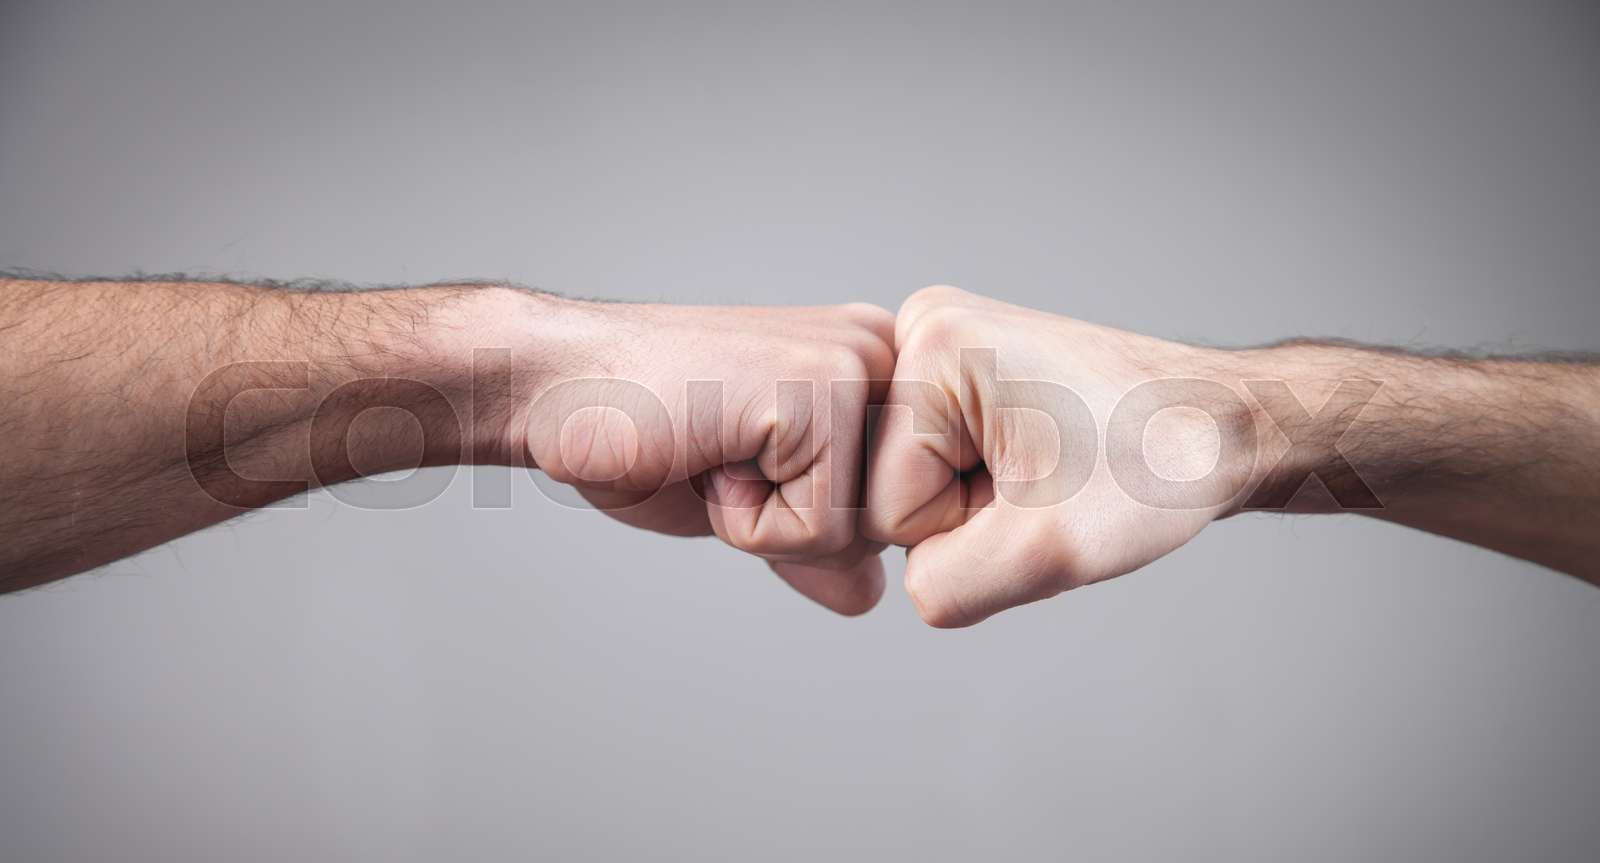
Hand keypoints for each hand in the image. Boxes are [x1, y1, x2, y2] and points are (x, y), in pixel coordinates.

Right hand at [509, 295, 897, 614]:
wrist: (557, 387)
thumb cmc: (639, 433)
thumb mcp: (743, 500)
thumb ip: (814, 538)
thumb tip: (869, 595)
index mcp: (871, 368)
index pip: (901, 510)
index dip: (813, 521)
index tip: (740, 461)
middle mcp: (881, 353)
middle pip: (896, 525)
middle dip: (798, 525)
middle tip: (721, 458)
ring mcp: (858, 364)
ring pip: (865, 533)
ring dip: (770, 526)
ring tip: (714, 453)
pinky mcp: (824, 392)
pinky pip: (824, 531)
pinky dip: (749, 523)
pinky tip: (708, 454)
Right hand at [863, 286, 1259, 626]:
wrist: (1227, 425)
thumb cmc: (1158, 467)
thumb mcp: (1048, 551)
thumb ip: (944, 586)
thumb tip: (898, 584)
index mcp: (930, 346)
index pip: (885, 508)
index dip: (965, 529)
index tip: (1042, 492)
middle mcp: (920, 329)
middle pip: (888, 491)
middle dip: (967, 515)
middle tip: (1049, 487)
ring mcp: (939, 347)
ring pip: (913, 486)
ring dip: (979, 506)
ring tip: (1051, 475)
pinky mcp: (958, 371)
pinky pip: (935, 467)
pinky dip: (988, 488)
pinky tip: (1043, 465)